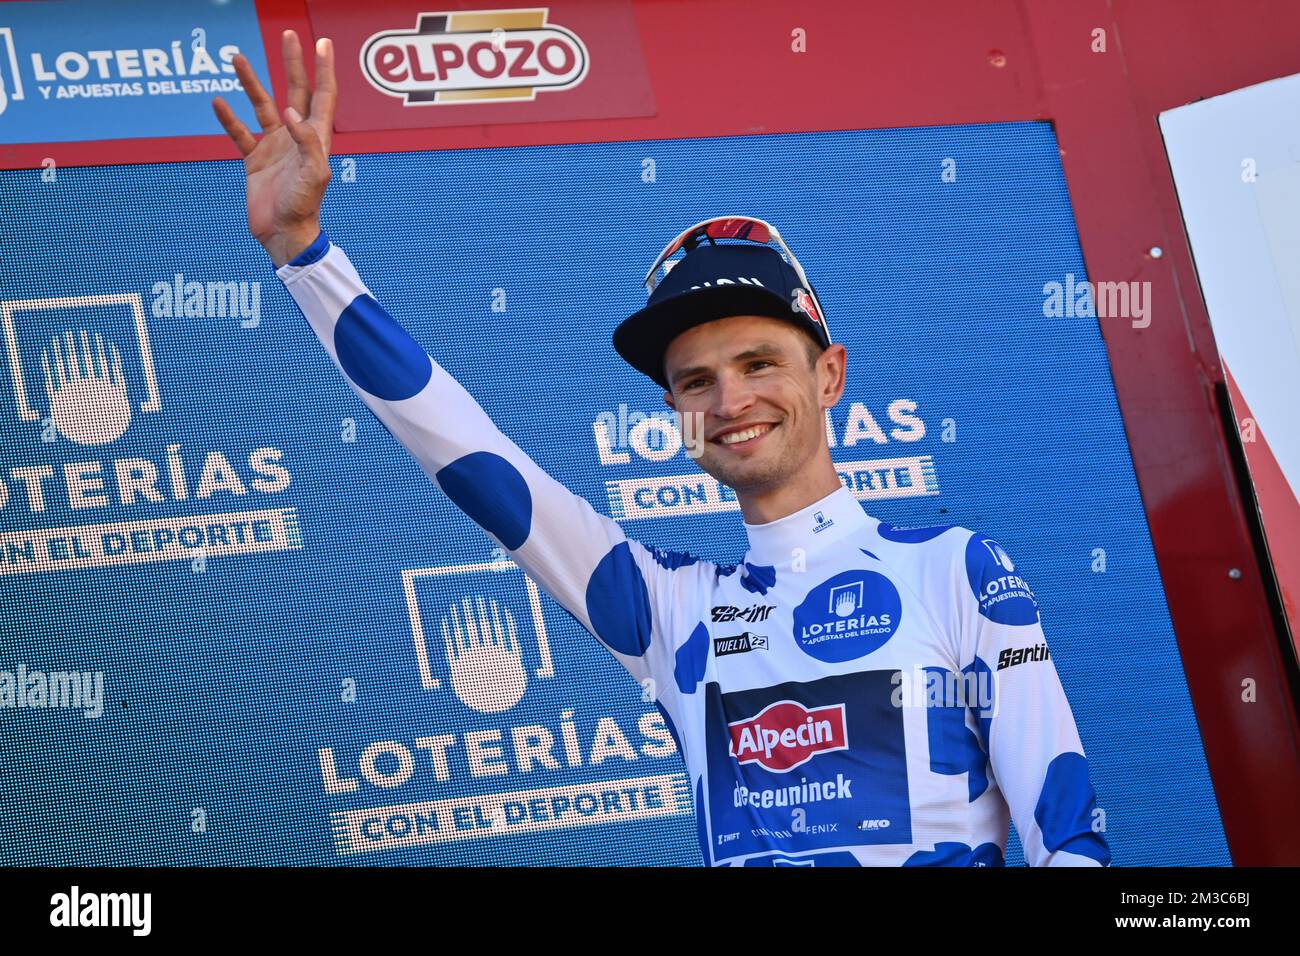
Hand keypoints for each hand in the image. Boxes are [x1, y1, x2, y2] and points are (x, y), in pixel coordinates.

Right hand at [212, 30, 335, 266]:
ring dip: (250, 82)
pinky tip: (217, 101)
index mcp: (316, 137)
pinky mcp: (255, 160)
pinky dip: (228, 118)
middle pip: (295, 90)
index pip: (322, 95)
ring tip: (236, 58)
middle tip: (288, 36)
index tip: (321, 43)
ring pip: (262, 105)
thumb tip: (289, 110)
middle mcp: (296, 136)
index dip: (323, 69)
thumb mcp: (314, 174)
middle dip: (293, 63)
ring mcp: (275, 146)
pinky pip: (240, 133)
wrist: (284, 234)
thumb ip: (306, 141)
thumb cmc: (304, 206)